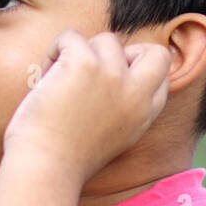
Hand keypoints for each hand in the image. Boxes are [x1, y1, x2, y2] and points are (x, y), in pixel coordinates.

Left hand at [2, 30, 171, 182]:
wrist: (44, 168)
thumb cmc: (63, 158)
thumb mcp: (112, 136)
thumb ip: (124, 108)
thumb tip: (115, 74)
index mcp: (144, 114)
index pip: (161, 75)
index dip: (135, 70)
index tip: (106, 82)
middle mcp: (136, 92)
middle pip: (155, 51)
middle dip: (125, 53)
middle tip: (92, 72)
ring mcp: (112, 75)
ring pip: (104, 40)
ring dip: (78, 54)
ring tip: (58, 82)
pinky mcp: (84, 63)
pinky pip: (71, 36)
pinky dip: (55, 51)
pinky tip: (45, 79)